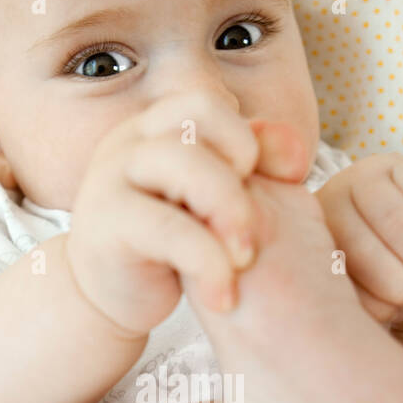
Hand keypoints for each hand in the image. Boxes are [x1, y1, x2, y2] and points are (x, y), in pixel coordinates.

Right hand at [65, 92, 307, 338]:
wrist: (109, 297)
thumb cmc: (168, 246)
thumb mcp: (212, 204)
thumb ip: (254, 172)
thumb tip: (296, 155)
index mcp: (155, 129)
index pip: (208, 104)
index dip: (244, 142)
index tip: (257, 194)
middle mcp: (128, 143)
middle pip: (198, 127)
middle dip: (240, 181)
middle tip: (254, 236)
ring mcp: (110, 179)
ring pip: (183, 165)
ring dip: (229, 211)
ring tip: (244, 260)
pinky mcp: (105, 227)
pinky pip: (168, 229)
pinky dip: (207, 262)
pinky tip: (223, 297)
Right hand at [314, 153, 402, 325]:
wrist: (345, 246)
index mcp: (390, 169)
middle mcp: (352, 182)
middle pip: (393, 219)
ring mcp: (324, 215)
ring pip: (362, 248)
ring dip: (398, 282)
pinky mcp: (309, 252)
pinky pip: (340, 279)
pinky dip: (372, 301)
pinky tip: (392, 311)